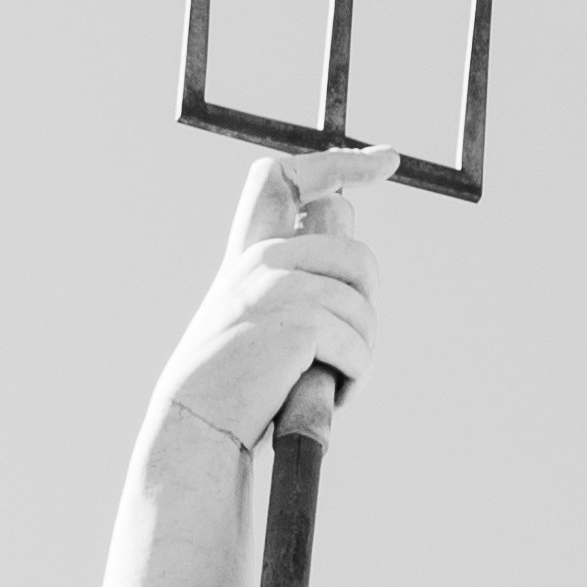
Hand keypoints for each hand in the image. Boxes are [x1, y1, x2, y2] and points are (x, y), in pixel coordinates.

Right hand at [147, 149, 383, 452]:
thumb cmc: (234, 390)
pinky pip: (359, 343)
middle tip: (349, 347)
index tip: (388, 158)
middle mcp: (260, 259)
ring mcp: (276, 285)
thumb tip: (357, 271)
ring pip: (363, 305)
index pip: (289, 179)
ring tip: (334, 380)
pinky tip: (333, 395)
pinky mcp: (297, 320)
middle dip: (368, 303)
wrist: (197, 427)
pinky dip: (356, 377)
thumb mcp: (259, 323)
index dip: (343, 163)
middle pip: (357, 255)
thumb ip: (295, 287)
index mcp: (250, 254)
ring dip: (361, 353)